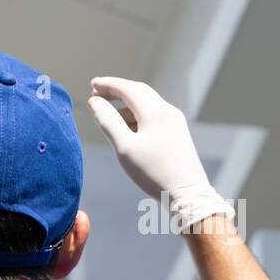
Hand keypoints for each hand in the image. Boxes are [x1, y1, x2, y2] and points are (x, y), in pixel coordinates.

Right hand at [87, 77, 234, 233]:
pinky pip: (153, 117)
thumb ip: (107, 122)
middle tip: (97, 93)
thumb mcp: (124, 148)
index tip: (92, 85)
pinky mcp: (177, 134)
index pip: (128, 89)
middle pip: (139, 92)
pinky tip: (126, 130)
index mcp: (155, 112)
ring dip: (125, 106)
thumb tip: (94, 103)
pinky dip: (136, 117)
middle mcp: (168, 112)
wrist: (187, 194)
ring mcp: (175, 122)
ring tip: (107, 115)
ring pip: (146, 105)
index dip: (108, 85)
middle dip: (117, 91)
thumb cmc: (153, 173)